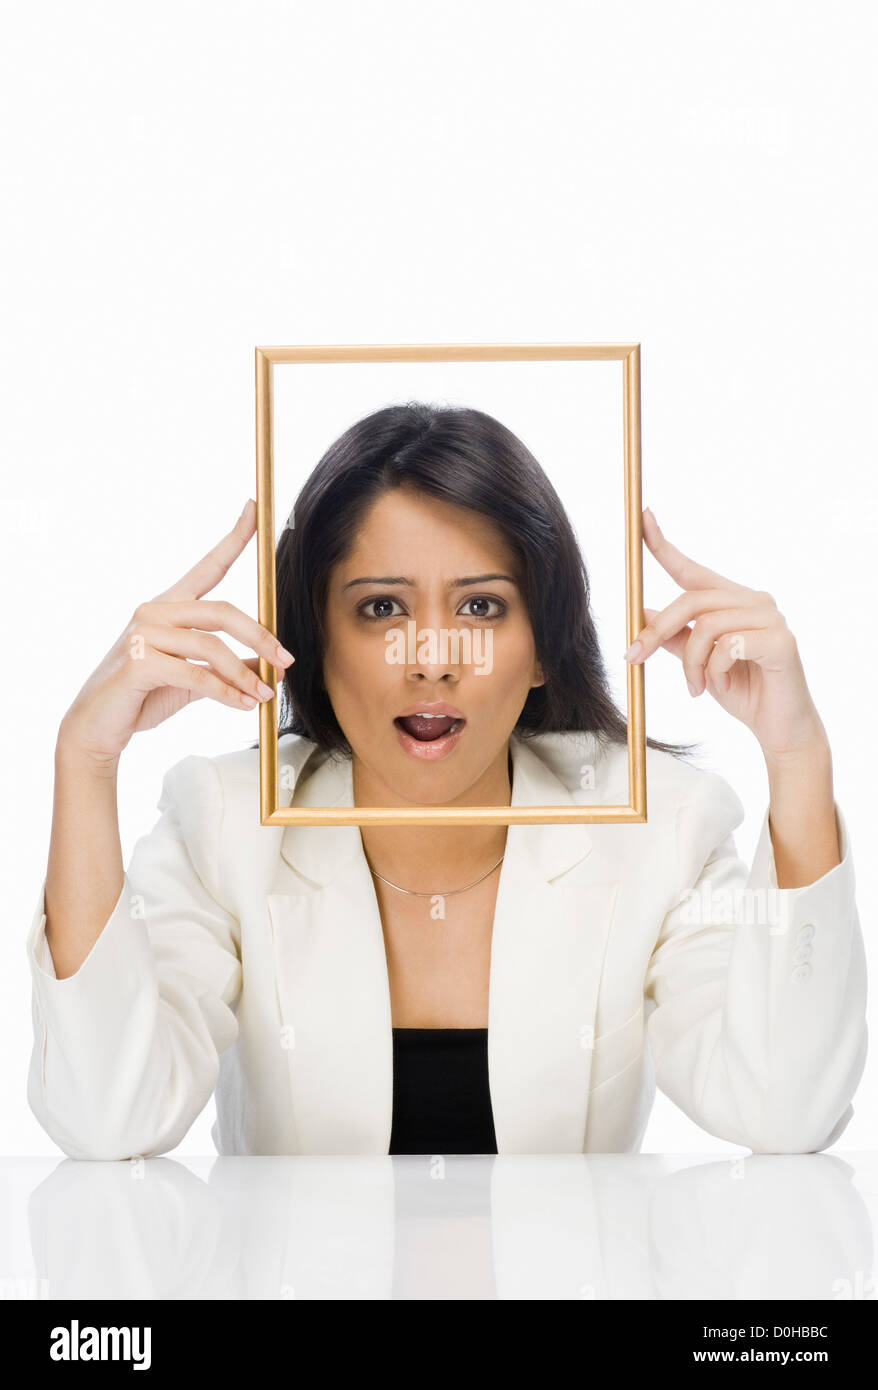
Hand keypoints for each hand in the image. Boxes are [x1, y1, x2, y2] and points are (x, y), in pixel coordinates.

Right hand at [58, 499, 294, 764]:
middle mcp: (154, 610)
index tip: (255, 508)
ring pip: (211, 645)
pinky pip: (196, 675)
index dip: (235, 538)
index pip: (208, 566)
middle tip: (286, 661)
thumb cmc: (141, 698)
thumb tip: (271, 667)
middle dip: (260, 636)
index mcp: (169, 606)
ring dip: (244, 674)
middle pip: (221, 610)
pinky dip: (226, 692)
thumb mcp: (194, 680)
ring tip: (263, 695)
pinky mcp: (138, 662)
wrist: (97, 728)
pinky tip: (243, 705)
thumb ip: (228, 667)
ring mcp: (143, 633)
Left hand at [624, 508, 827, 761]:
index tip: (642, 519)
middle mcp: (754, 601)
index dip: (664, 546)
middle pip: (691, 598)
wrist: (779, 728)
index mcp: (732, 601)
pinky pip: (729, 646)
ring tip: (696, 688)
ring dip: (691, 663)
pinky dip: (715, 670)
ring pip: (707, 626)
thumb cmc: (743, 692)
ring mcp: (771, 618)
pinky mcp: (781, 641)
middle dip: (657, 630)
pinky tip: (722, 686)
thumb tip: (642, 611)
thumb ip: (674, 637)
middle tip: (634, 657)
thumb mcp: (698, 663)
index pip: (693, 569)